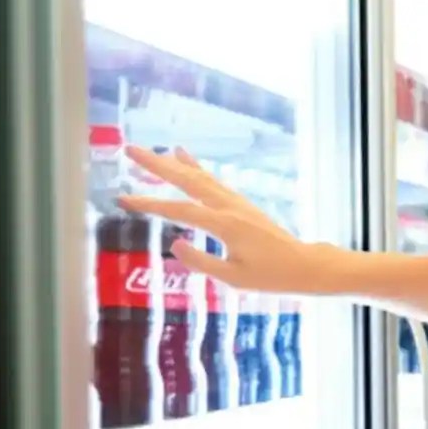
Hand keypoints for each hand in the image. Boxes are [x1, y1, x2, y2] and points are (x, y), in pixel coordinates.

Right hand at [118, 146, 342, 292]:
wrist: (304, 264)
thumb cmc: (271, 276)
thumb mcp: (234, 278)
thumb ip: (202, 262)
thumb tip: (174, 244)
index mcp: (225, 225)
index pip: (179, 210)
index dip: (150, 204)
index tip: (123, 198)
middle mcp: (229, 207)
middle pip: (188, 181)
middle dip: (157, 165)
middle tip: (131, 150)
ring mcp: (237, 203)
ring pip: (200, 177)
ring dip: (175, 164)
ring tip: (153, 150)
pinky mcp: (241, 204)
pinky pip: (213, 181)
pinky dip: (196, 169)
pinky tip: (186, 160)